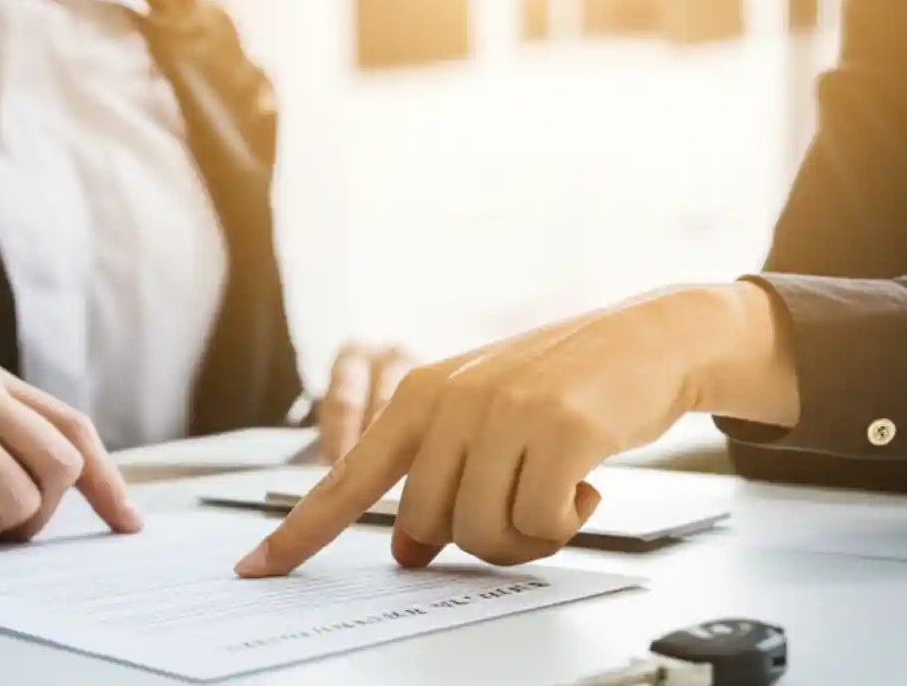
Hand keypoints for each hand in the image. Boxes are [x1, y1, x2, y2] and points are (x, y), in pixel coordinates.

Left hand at [236, 283, 798, 574]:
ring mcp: (502, 411)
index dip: (300, 532)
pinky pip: (539, 524)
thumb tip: (408, 547)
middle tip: (525, 510)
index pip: (346, 477)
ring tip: (558, 494)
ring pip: (481, 534)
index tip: (257, 569)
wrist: (649, 337)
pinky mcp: (557, 429)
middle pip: (428, 526)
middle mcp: (450, 400)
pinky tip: (586, 485)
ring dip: (527, 536)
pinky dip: (566, 523)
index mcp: (420, 395)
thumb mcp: (485, 420)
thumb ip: (439, 476)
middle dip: (479, 540)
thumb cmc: (564, 384)